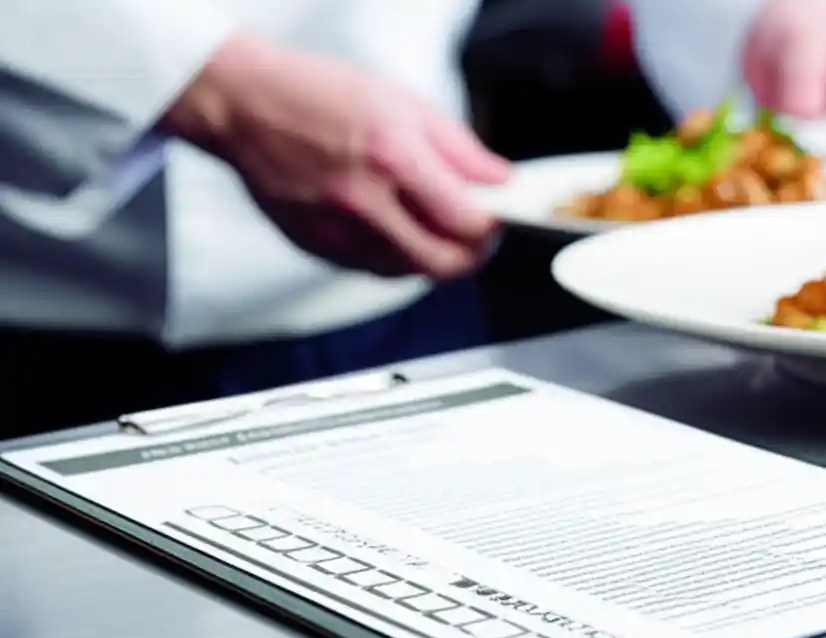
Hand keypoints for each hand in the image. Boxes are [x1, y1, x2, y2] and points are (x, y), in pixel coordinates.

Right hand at [160, 32, 509, 278]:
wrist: (243, 106)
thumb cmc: (318, 94)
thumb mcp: (404, 103)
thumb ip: (460, 148)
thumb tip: (501, 180)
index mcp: (393, 158)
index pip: (467, 221)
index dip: (492, 225)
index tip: (498, 215)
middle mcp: (365, 203)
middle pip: (444, 264)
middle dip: (472, 254)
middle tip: (477, 234)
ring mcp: (337, 232)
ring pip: (410, 272)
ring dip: (433, 255)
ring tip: (433, 222)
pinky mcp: (317, 248)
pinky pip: (374, 269)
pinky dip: (396, 256)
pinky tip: (394, 226)